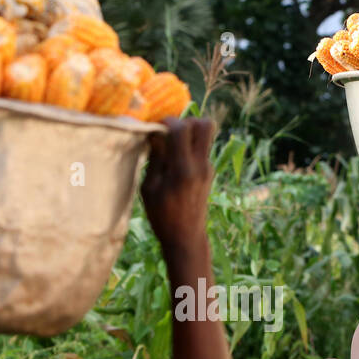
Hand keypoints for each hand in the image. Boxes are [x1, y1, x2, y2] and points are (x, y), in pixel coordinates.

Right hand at [140, 117, 214, 249]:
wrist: (186, 237)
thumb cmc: (162, 216)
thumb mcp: (149, 188)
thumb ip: (155, 158)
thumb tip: (155, 133)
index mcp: (182, 169)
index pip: (182, 129)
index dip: (167, 121)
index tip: (155, 127)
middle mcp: (200, 165)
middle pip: (206, 124)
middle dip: (187, 120)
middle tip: (171, 131)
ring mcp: (208, 168)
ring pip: (207, 134)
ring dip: (190, 132)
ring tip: (173, 143)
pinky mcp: (209, 171)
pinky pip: (202, 147)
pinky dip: (190, 145)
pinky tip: (175, 158)